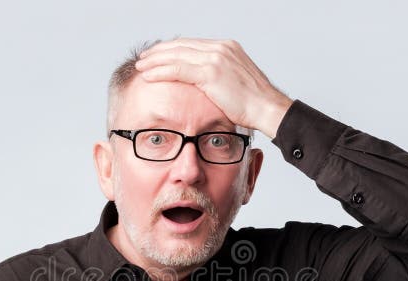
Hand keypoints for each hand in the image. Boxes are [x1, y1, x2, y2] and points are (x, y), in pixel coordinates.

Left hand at [134, 38, 293, 138]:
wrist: (267, 108)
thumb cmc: (254, 104)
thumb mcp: (235, 83)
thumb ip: (219, 77)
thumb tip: (205, 84)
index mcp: (226, 48)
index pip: (191, 44)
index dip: (172, 49)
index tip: (157, 55)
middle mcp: (220, 48)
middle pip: (181, 46)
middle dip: (160, 52)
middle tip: (143, 58)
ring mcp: (215, 58)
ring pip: (176, 56)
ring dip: (155, 61)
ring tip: (140, 66)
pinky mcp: (211, 73)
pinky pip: (178, 70)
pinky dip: (160, 72)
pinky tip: (148, 75)